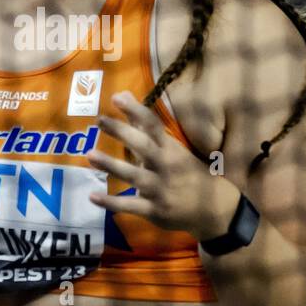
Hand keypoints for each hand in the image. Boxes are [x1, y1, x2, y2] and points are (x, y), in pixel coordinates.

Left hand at [85, 91, 239, 240]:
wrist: (215, 209)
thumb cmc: (188, 173)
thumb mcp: (172, 149)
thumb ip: (144, 125)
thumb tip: (122, 95)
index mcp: (171, 149)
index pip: (153, 125)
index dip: (136, 110)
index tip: (116, 98)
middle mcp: (166, 166)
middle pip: (144, 146)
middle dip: (122, 133)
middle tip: (100, 120)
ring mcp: (160, 189)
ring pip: (134, 176)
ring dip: (112, 165)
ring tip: (90, 156)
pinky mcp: (154, 210)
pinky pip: (131, 205)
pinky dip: (112, 202)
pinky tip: (92, 196)